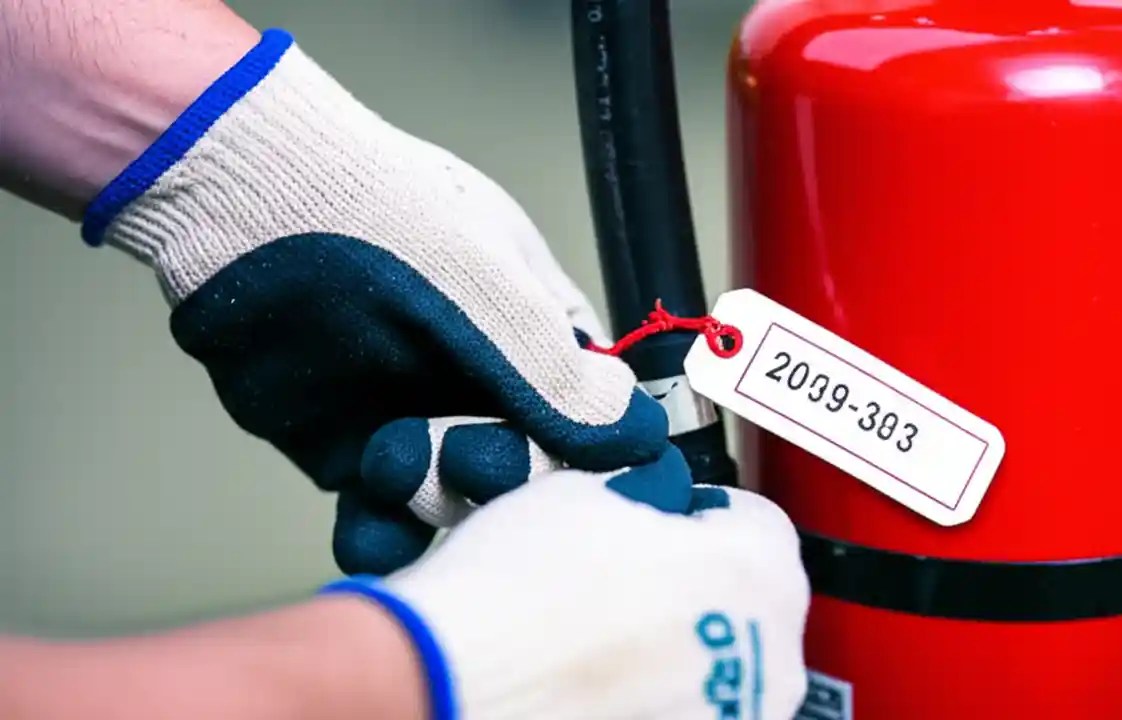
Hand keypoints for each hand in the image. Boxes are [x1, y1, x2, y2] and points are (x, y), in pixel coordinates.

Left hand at [83, 29, 673, 573]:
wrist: (235, 200)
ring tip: (391, 458)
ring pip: (455, 499)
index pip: (593, 409)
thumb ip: (554, 373)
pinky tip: (369, 526)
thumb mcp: (483, 287)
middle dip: (503, 474)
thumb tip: (637, 435)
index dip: (594, 453)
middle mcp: (483, 379)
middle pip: (528, 469)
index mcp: (537, 327)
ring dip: (435, 500)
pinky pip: (380, 511)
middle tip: (469, 457)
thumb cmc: (372, 211)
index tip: (581, 486)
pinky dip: (381, 531)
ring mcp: (415, 416)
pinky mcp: (347, 448)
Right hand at [322, 459, 811, 719]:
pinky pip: (693, 711)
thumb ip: (642, 497)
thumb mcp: (585, 494)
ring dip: (685, 649)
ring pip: (726, 669)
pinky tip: (600, 685)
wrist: (444, 685)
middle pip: (751, 602)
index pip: (758, 522)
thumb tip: (645, 508)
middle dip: (700, 585)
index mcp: (755, 575)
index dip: (703, 511)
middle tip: (632, 577)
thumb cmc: (511, 599)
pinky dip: (662, 699)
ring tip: (607, 639)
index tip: (673, 518)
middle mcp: (765, 660)